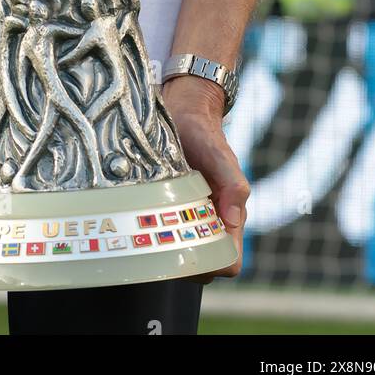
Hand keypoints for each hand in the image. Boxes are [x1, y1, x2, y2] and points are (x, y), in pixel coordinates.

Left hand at [161, 75, 248, 282]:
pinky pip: (164, 231)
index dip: (215, 264)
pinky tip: (140, 220)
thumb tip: (234, 219)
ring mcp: (189, 215)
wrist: (183, 110)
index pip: (228, 260)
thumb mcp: (218, 154)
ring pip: (181, 250)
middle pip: (202, 262)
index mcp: (229, 214)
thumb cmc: (204, 132)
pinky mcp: (170, 206)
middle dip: (184, 259)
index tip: (192, 253)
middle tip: (160, 242)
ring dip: (165, 245)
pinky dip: (154, 231)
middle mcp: (210, 220)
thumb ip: (233, 183)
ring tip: (147, 230)